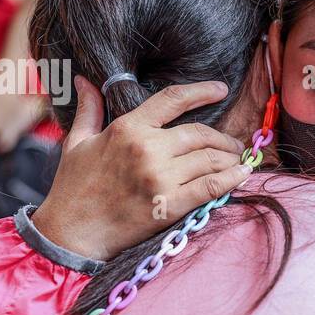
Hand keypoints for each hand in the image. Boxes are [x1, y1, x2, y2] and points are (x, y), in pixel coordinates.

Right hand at [31, 76, 251, 259]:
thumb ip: (89, 109)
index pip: (173, 99)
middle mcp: (148, 148)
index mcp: (128, 128)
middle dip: (223, 137)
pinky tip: (242, 175)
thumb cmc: (74, 188)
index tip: (221, 89)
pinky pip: (212, 186)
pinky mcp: (171, 204)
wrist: (73, 233)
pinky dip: (232, 179)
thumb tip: (84, 80)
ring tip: (237, 161)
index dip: (201, 91)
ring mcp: (161, 177)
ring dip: (230, 159)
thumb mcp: (76, 142)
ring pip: (211, 159)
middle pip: (201, 133)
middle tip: (233, 143)